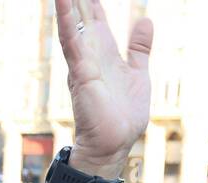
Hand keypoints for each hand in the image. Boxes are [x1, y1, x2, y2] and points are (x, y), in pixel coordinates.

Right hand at [56, 0, 152, 177]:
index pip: (95, 19)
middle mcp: (90, 54)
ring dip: (66, 3)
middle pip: (81, 16)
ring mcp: (83, 62)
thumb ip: (139, 48)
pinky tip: (62, 0)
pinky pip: (71, 41)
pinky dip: (65, 20)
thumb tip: (145, 20)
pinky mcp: (81, 72)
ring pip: (71, 23)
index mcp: (104, 53)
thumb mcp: (138, 73)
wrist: (114, 144)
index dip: (91, 1)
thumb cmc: (123, 116)